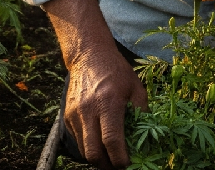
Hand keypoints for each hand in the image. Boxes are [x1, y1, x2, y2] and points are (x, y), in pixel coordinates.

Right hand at [65, 41, 147, 168]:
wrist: (88, 55)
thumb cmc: (115, 70)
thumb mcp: (135, 87)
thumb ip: (141, 111)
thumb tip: (146, 136)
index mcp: (108, 102)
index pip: (112, 141)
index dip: (120, 158)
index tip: (128, 164)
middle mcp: (88, 110)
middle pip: (93, 152)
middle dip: (107, 165)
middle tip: (117, 165)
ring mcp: (75, 114)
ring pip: (84, 149)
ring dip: (97, 158)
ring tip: (109, 156)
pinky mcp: (68, 115)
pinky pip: (78, 140)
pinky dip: (88, 146)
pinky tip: (99, 141)